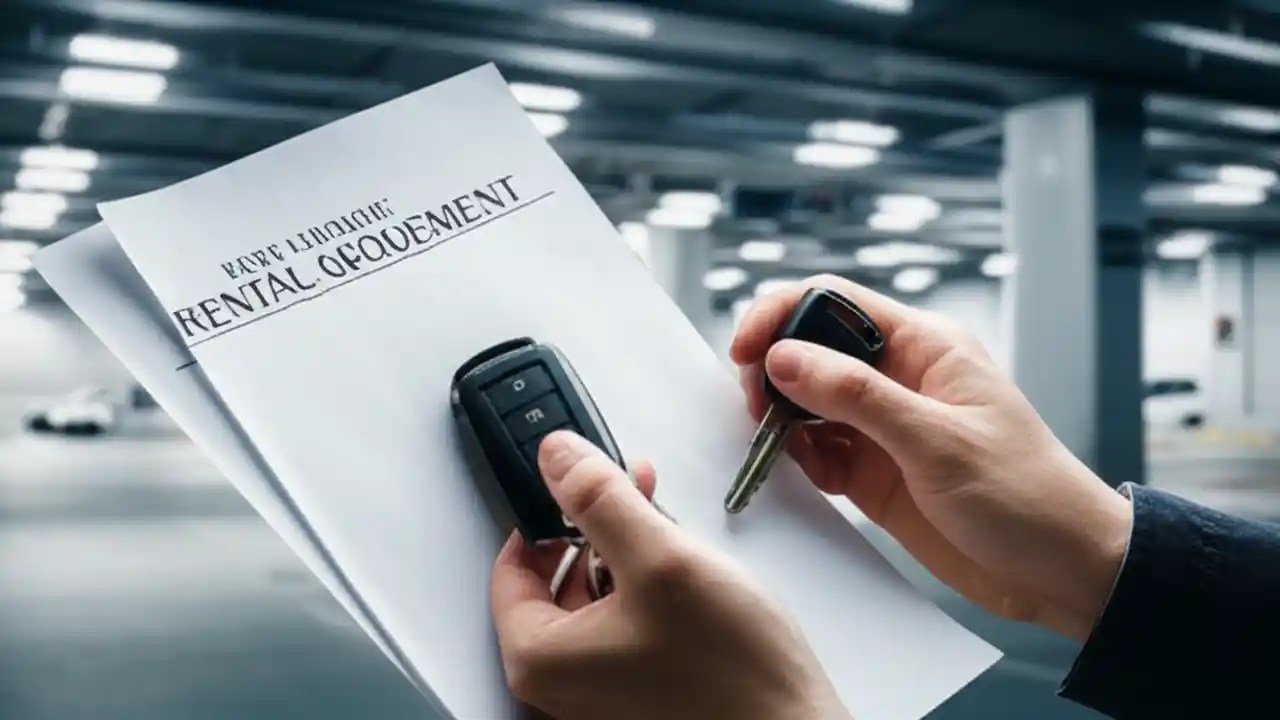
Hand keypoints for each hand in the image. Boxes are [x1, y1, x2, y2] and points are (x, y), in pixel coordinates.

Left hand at [490, 430, 848, 719]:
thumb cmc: (736, 679)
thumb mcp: (661, 560)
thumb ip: (599, 499)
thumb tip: (557, 457)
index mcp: (540, 657)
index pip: (511, 563)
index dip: (548, 509)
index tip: (580, 478)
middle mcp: (562, 682)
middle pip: (557, 575)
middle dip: (599, 525)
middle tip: (635, 491)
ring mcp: (602, 689)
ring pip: (598, 594)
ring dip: (632, 550)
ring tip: (675, 536)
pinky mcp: (640, 690)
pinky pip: (628, 621)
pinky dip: (652, 586)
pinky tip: (690, 575)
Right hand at [732, 275, 1132, 640]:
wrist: (1063, 571)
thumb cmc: (1027, 494)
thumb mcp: (937, 441)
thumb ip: (856, 396)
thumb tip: (782, 358)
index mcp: (924, 347)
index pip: (834, 303)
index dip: (780, 316)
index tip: (745, 351)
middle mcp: (899, 378)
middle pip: (810, 349)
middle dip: (773, 373)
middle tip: (756, 409)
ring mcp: (884, 426)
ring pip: (807, 402)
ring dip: (782, 420)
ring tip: (777, 446)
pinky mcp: (875, 471)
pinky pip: (818, 451)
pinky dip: (801, 461)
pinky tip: (812, 476)